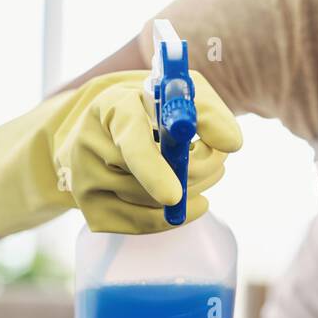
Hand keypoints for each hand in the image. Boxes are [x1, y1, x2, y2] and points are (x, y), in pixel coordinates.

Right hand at [0, 69, 241, 236]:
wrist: (105, 129)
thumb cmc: (151, 106)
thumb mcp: (178, 92)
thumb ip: (207, 110)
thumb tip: (231, 143)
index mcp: (110, 107)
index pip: (130, 142)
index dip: (153, 169)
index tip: (173, 195)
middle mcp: (89, 146)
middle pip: (148, 181)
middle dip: (196, 173)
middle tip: (218, 161)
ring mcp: (86, 183)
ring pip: (153, 204)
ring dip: (192, 190)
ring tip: (200, 168)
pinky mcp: (94, 213)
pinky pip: (146, 226)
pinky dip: (175, 216)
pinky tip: (190, 201)